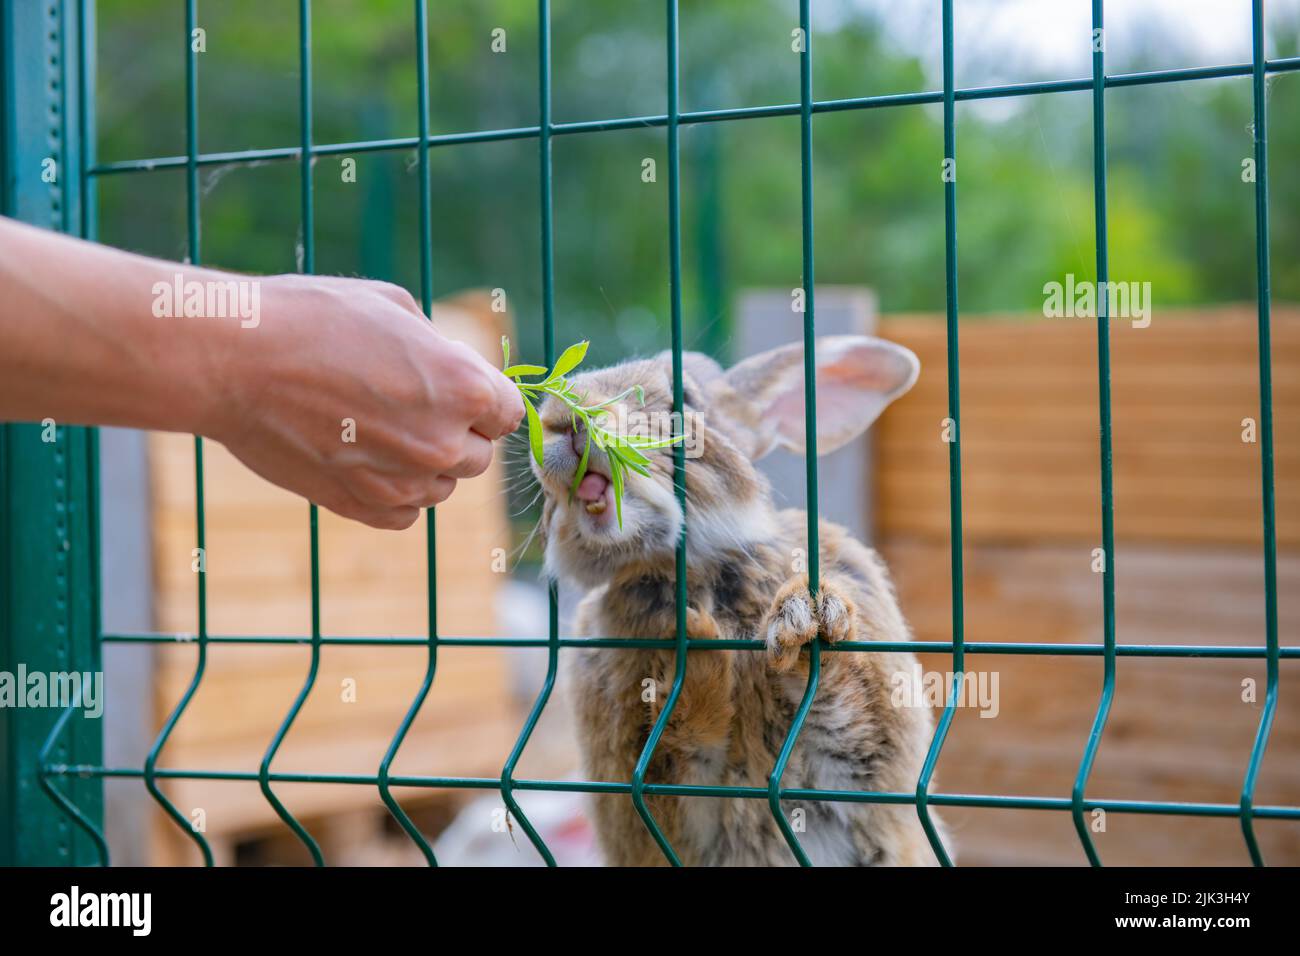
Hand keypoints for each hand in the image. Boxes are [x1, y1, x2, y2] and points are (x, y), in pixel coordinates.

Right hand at [203, 274, 523, 529]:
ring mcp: (402, 482)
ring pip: (442, 488)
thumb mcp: (394, 308)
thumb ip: (439, 350)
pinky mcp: (360, 506)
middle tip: (411, 406)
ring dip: (424, 465)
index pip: (508, 413)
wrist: (235, 361)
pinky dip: (394, 493)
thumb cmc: (312, 319)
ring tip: (378, 429)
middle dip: (456, 433)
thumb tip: (452, 371)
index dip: (485, 400)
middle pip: (478, 456)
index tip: (459, 391)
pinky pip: (404, 514)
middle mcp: (442, 443)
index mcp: (464, 390)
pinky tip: (365, 460)